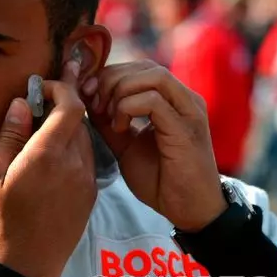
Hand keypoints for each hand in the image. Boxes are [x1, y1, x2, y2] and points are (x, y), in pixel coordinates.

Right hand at [0, 61, 95, 276]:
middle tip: (39, 107)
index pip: (71, 105)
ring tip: (41, 137)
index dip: (61, 88)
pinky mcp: (90, 196)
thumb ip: (9, 134)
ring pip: (84, 140)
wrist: (23, 268)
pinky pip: (86, 161)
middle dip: (61, 107)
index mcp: (47, 155)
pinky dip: (72, 151)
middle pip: (79, 120)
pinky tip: (51, 162)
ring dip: (66, 130)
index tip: (43, 88)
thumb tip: (22, 104)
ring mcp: (86, 181)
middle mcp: (74, 164)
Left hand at [80, 59, 226, 231]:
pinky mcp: (186, 128)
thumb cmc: (160, 179)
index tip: (88, 95)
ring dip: (120, 91)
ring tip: (109, 116)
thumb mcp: (125, 145)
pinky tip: (120, 128)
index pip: (140, 67)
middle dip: (112, 80)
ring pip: (152, 75)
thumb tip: (87, 99)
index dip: (110, 75)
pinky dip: (128, 108)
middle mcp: (185, 99)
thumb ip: (109, 120)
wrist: (188, 211)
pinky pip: (153, 101)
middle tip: (95, 104)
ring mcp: (189, 111)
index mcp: (173, 100)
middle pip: (145, 66)